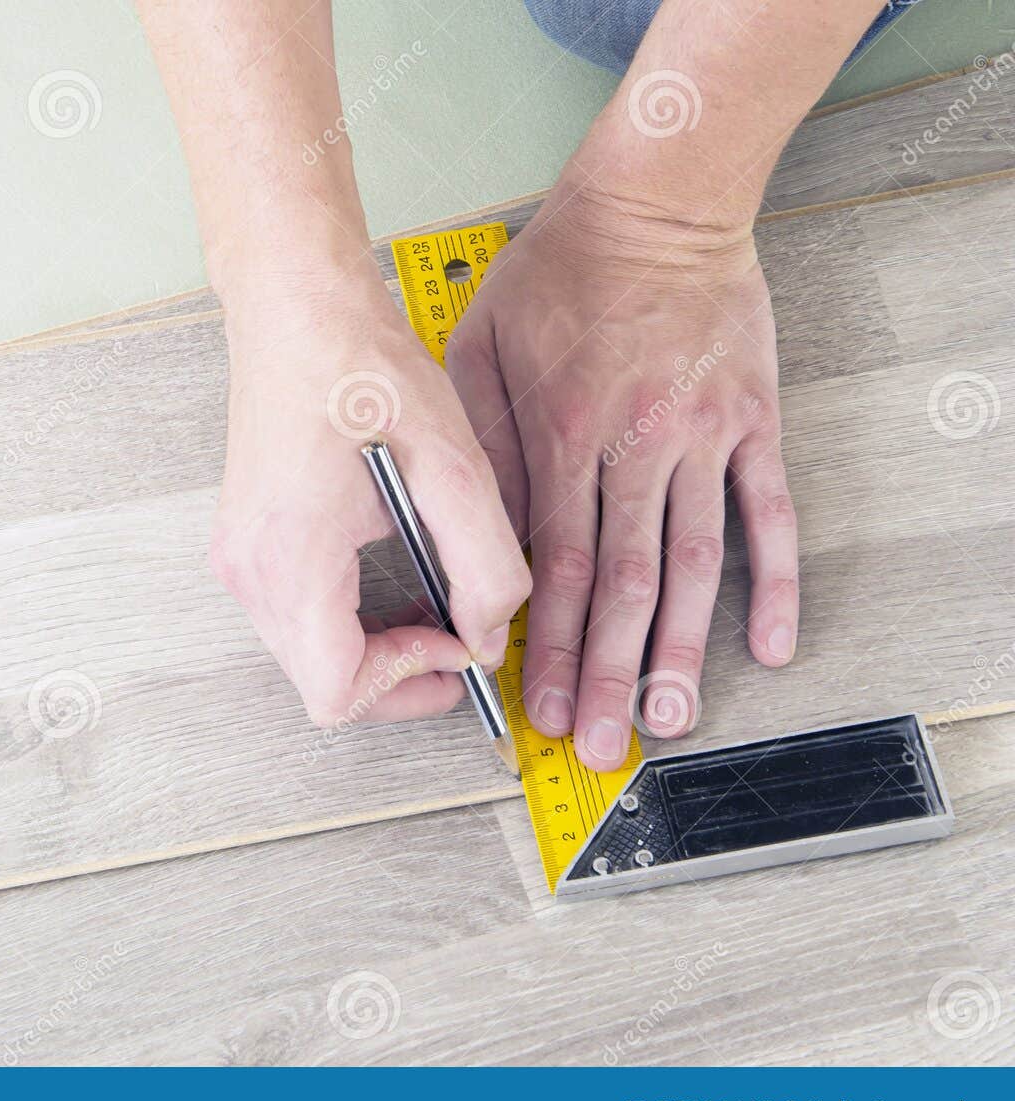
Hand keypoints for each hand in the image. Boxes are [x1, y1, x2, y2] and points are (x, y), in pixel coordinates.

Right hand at [209, 260, 531, 728]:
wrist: (296, 309)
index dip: (407, 686)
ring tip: (426, 598)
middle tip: (452, 632)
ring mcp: (241, 559)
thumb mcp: (453, 464)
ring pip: (309, 659)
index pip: (338, 691)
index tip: (453, 645)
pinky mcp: (246, 546)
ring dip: (373, 648)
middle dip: (397, 674)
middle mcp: (252, 568)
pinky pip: (297, 620)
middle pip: (321, 685)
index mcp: (294, 554)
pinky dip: (348, 621)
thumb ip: (486, 564)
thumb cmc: (357, 365)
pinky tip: (389, 577)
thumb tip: (487, 633)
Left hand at [447, 183, 798, 767]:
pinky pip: (770, 514)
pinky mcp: (751, 421)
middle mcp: (635, 447)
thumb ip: (479, 442)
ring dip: (684, 650)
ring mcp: (701, 438)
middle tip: (603, 746)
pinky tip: (773, 642)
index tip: (542, 707)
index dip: (552, 647)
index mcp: (564, 434)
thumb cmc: (558, 271)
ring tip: (674, 718)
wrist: (655, 202)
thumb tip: (475, 530)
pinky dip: (775, 581)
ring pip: (694, 566)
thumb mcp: (478, 346)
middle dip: (610, 674)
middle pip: (624, 585)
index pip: (556, 567)